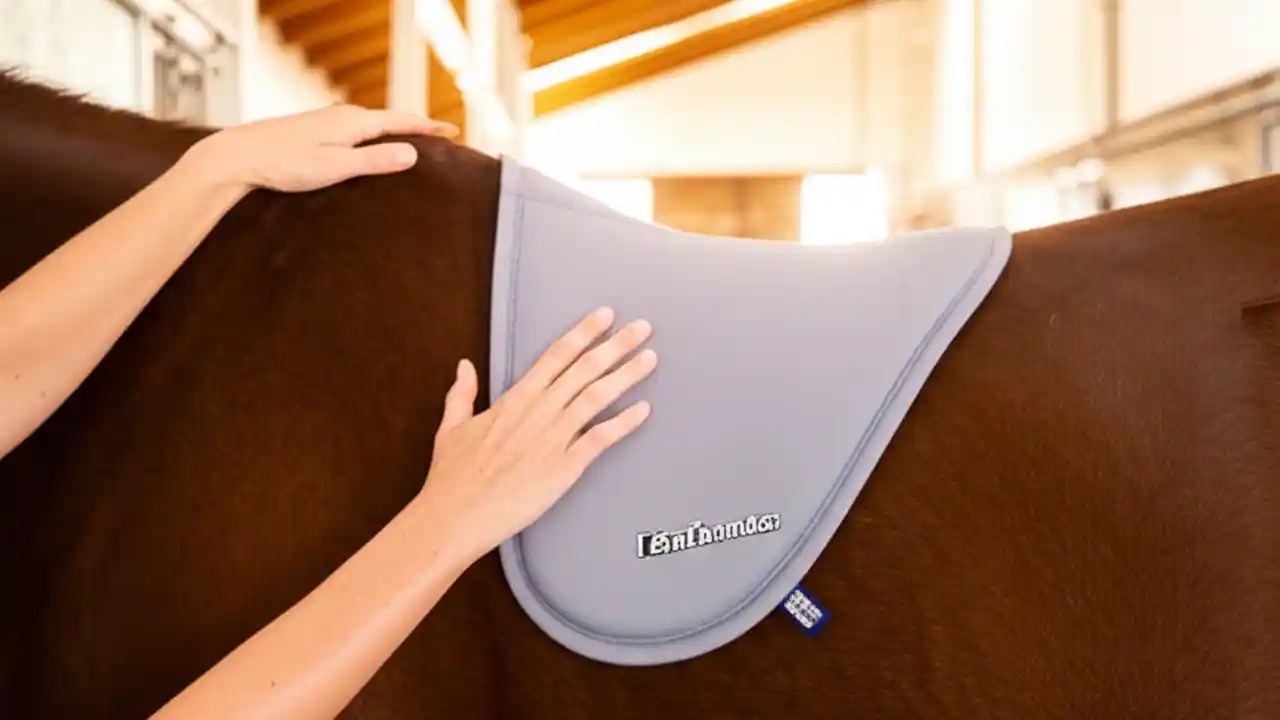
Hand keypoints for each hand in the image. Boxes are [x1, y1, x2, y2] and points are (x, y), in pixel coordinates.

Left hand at [182, 104, 457, 193]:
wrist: (238, 156)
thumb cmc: (284, 164)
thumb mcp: (336, 167)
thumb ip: (375, 161)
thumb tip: (413, 154)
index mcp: (354, 122)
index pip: (403, 122)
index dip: (430, 128)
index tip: (454, 132)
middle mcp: (343, 116)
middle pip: (390, 121)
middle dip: (417, 129)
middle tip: (440, 139)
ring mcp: (327, 122)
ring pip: (371, 126)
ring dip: (394, 134)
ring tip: (412, 145)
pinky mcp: (314, 132)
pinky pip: (355, 133)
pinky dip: (373, 139)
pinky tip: (369, 151)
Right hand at [420, 307, 656, 560]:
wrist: (455, 515)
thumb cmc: (452, 477)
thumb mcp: (452, 427)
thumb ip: (462, 394)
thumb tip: (463, 366)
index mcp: (515, 399)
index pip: (556, 355)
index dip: (584, 332)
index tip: (605, 315)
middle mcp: (539, 411)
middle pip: (585, 368)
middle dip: (617, 345)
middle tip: (643, 328)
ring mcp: (553, 437)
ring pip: (597, 396)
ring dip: (627, 375)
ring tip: (650, 358)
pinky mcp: (563, 467)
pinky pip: (600, 439)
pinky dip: (624, 423)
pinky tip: (644, 410)